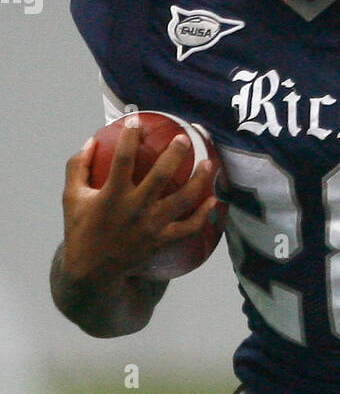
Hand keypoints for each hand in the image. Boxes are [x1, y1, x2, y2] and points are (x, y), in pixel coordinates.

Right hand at [60, 123, 217, 284]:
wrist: (92, 272)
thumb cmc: (81, 230)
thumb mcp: (71, 197)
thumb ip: (78, 167)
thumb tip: (91, 140)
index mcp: (111, 196)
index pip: (122, 160)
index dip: (130, 138)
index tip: (137, 120)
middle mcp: (134, 210)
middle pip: (161, 176)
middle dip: (174, 154)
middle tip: (184, 138)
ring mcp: (151, 227)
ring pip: (183, 200)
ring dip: (199, 180)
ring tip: (209, 162)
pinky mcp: (162, 242)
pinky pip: (189, 227)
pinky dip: (204, 213)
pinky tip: (214, 199)